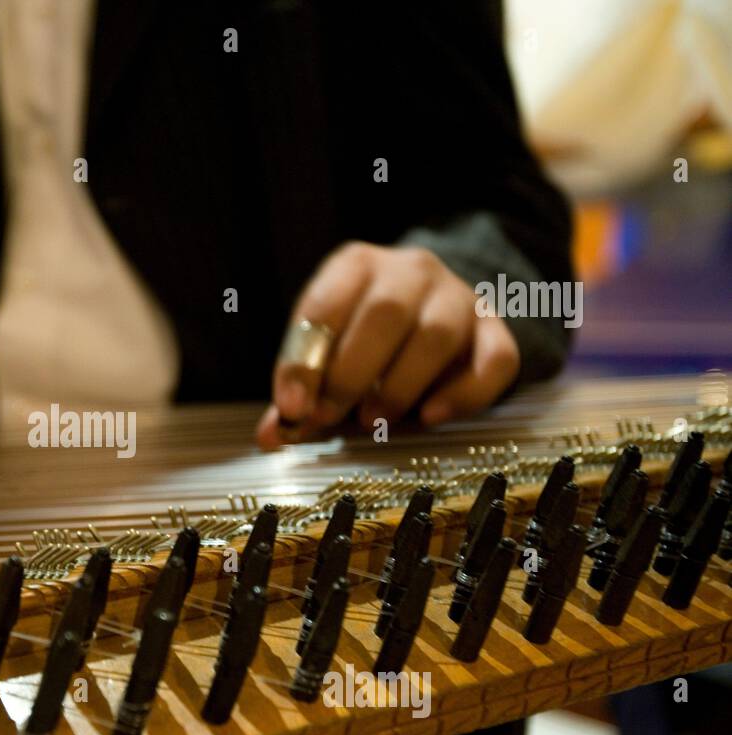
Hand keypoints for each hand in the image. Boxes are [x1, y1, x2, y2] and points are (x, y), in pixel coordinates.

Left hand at [256, 242, 518, 448]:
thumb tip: (271, 436)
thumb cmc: (362, 337)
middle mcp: (411, 271)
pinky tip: (430, 417)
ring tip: (372, 419)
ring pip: (437, 334)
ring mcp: (459, 297)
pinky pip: (494, 359)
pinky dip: (463, 394)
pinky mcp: (495, 330)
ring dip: (400, 385)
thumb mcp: (324, 354)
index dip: (304, 360)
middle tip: (328, 417)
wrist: (429, 310)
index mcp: (356, 266)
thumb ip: (299, 394)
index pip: (326, 304)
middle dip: (350, 374)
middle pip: (384, 313)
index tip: (291, 407)